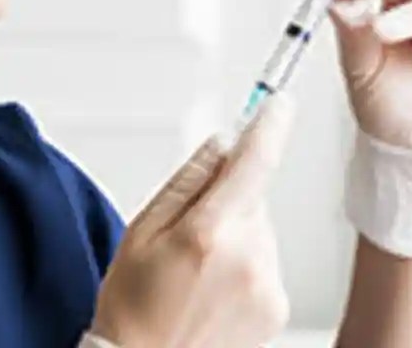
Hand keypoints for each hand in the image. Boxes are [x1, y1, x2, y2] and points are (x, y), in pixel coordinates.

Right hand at [87, 94, 294, 347]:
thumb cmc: (133, 307)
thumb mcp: (142, 231)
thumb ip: (187, 182)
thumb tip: (220, 145)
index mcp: (208, 233)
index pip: (253, 163)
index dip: (268, 127)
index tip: (279, 104)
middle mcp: (247, 258)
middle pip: (252, 198)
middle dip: (227, 201)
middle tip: (187, 236)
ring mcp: (267, 285)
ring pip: (259, 231)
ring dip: (236, 238)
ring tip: (197, 273)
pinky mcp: (277, 307)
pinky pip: (266, 263)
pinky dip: (245, 267)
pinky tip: (213, 291)